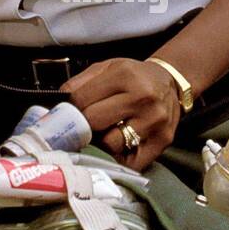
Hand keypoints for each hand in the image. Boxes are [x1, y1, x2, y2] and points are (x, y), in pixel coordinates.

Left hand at [61, 57, 181, 171]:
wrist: (170, 83)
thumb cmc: (134, 77)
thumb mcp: (107, 67)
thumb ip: (80, 82)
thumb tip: (58, 105)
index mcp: (125, 75)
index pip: (82, 100)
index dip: (71, 109)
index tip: (73, 112)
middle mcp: (142, 97)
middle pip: (94, 122)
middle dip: (85, 125)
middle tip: (86, 124)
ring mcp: (154, 121)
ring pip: (111, 144)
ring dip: (102, 143)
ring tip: (105, 133)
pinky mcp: (162, 141)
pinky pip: (130, 162)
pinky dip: (119, 158)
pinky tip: (118, 147)